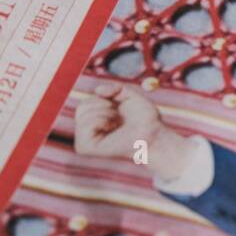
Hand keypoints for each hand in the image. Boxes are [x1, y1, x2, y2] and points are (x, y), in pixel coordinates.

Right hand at [73, 84, 195, 182]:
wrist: (153, 133)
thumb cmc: (144, 118)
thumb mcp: (129, 95)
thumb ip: (114, 88)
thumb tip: (97, 90)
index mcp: (95, 121)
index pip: (85, 103)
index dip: (104, 100)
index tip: (118, 109)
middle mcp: (88, 132)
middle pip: (82, 106)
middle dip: (104, 105)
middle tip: (118, 117)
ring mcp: (86, 140)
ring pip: (82, 114)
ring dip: (105, 113)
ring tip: (117, 123)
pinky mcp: (86, 147)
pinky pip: (85, 124)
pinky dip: (100, 120)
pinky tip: (112, 128)